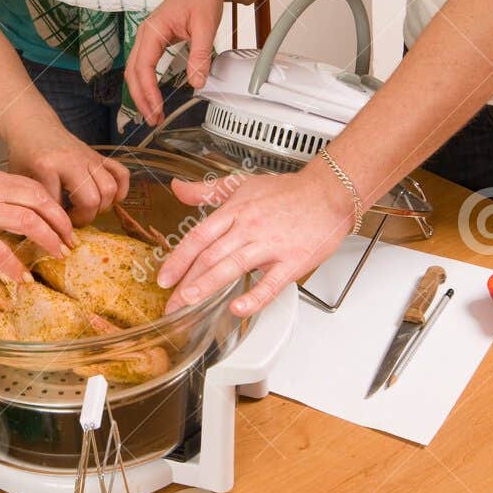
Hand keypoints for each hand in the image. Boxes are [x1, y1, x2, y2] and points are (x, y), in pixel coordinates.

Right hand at [0, 168, 75, 282]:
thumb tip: (18, 203)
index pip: (36, 188)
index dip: (55, 206)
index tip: (65, 222)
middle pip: (40, 203)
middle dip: (60, 223)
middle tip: (69, 241)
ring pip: (28, 222)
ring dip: (48, 240)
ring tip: (57, 254)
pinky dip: (15, 265)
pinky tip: (22, 277)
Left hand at [7, 123, 130, 225]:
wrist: (34, 126)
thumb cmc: (24, 155)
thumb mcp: (20, 179)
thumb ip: (33, 202)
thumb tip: (47, 231)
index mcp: (46, 167)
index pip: (58, 207)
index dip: (57, 223)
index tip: (53, 227)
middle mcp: (71, 162)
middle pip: (91, 199)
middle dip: (84, 218)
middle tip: (73, 221)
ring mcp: (88, 157)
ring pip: (109, 188)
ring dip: (102, 207)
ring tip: (88, 210)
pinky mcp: (99, 156)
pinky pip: (121, 174)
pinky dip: (121, 190)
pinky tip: (109, 200)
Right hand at [125, 0, 225, 125]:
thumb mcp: (206, 27)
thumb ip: (200, 55)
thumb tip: (196, 83)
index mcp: (153, 30)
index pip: (144, 67)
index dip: (148, 91)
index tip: (157, 110)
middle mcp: (145, 34)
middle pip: (133, 72)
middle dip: (140, 98)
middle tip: (153, 120)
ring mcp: (147, 37)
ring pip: (135, 70)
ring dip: (141, 93)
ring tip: (152, 113)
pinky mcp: (154, 41)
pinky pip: (142, 65)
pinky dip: (144, 83)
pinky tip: (152, 95)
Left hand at [156, 158, 356, 316]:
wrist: (329, 192)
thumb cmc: (287, 192)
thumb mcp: (241, 184)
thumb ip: (205, 189)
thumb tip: (177, 188)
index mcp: (234, 211)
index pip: (198, 237)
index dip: (178, 259)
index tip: (163, 278)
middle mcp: (248, 228)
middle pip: (210, 255)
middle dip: (186, 282)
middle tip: (170, 303)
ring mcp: (270, 245)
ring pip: (232, 266)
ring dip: (207, 286)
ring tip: (189, 303)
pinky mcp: (293, 261)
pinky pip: (271, 283)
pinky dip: (253, 297)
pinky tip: (237, 309)